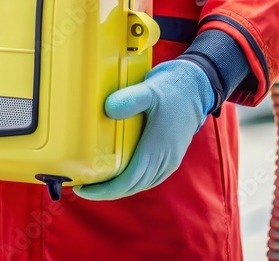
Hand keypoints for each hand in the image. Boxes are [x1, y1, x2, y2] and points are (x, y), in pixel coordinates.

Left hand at [75, 59, 214, 199]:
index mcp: (157, 148)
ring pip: (141, 184)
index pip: (129, 180)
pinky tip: (118, 176)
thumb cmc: (171, 88)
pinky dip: (131, 181)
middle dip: (106, 191)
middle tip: (82, 187)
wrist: (196, 88)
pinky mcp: (171, 157)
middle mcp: (165, 159)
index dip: (105, 190)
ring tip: (95, 184)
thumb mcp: (149, 90)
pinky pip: (149, 177)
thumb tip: (108, 109)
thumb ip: (129, 99)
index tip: (83, 189)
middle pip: (132, 187)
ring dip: (119, 188)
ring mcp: (169, 160)